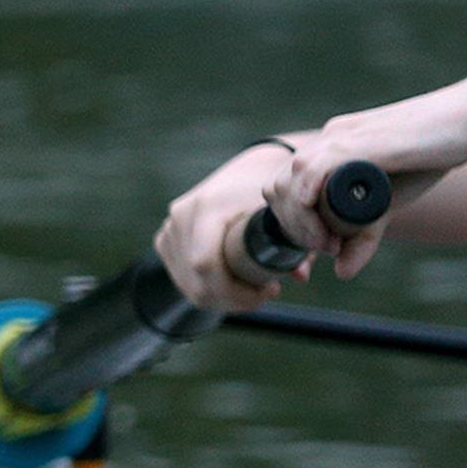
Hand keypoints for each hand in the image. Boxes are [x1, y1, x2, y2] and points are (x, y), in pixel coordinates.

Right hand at [155, 143, 310, 311]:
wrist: (249, 168)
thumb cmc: (272, 191)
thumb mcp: (286, 214)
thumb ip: (296, 244)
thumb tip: (300, 276)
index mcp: (207, 207)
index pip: (205, 264)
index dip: (235, 290)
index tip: (270, 289)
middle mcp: (182, 216)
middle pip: (195, 280)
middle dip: (232, 299)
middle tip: (264, 295)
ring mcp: (170, 226)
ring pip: (186, 283)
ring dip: (219, 297)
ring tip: (250, 290)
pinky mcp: (166, 236)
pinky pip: (180, 275)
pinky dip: (204, 288)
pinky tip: (229, 284)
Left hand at [264, 74, 466, 275]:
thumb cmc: (431, 156)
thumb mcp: (389, 202)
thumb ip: (364, 232)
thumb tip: (341, 272)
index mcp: (327, 149)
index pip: (281, 187)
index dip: (288, 224)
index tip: (314, 250)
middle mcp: (328, 140)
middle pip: (278, 185)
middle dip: (291, 226)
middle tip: (324, 248)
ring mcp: (343, 137)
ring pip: (293, 177)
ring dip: (301, 218)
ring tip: (329, 243)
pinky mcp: (364, 141)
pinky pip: (318, 165)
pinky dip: (311, 194)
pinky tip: (322, 216)